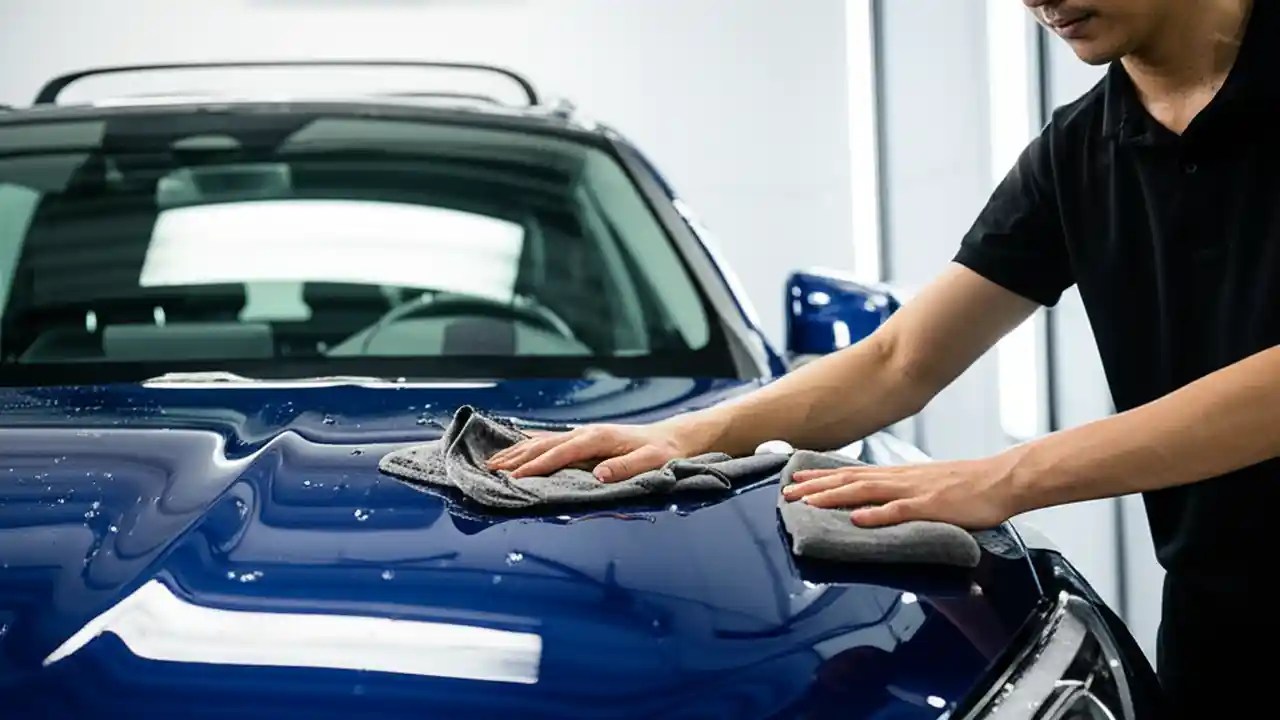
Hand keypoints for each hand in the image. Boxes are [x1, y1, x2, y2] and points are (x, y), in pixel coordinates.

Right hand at [485, 422, 694, 481]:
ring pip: (542, 442)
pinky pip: (550, 441)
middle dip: (515, 458)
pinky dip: (529, 445)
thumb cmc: (663, 452)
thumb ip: (626, 467)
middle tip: (489, 471)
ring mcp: (583, 434)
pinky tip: (515, 448)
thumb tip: (599, 474)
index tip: (515, 476)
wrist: (672, 438)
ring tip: (491, 462)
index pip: (561, 452)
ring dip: (516, 452)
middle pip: (543, 445)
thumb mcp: (652, 462)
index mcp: (598, 438)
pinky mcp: (583, 439)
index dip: (537, 465)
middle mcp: (586, 433)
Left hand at [781, 451, 1026, 529]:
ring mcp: (914, 491)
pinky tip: (858, 518)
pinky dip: (877, 514)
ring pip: (867, 492)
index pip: (852, 474)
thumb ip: (901, 493)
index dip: (822, 479)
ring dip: (835, 497)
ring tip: (809, 503)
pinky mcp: (932, 505)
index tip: (796, 482)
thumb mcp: (927, 486)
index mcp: (899, 475)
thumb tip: (877, 503)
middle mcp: (900, 478)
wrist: (1001, 479)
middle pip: (850, 480)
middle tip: (787, 493)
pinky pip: (900, 510)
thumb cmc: (968, 486)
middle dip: (816, 487)